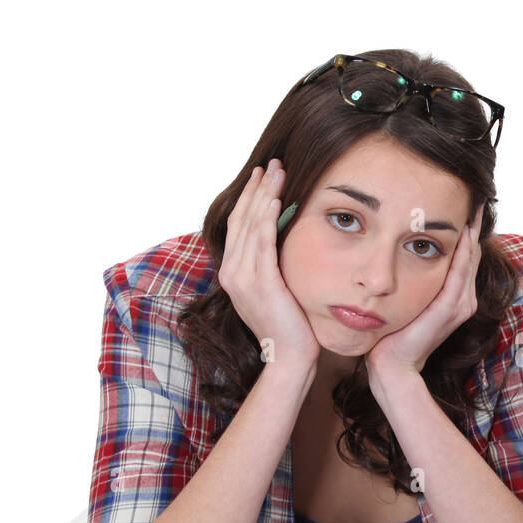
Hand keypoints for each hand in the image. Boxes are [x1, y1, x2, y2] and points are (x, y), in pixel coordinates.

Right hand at [216, 158, 320, 372]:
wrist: (289, 358)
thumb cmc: (290, 326)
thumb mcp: (276, 290)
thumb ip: (272, 266)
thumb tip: (283, 242)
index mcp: (234, 273)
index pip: (240, 225)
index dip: (250, 198)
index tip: (264, 176)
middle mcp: (232, 272)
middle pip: (242, 218)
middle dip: (258, 188)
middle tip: (273, 164)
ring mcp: (243, 277)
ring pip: (252, 225)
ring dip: (265, 195)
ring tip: (278, 172)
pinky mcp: (260, 283)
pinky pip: (262, 242)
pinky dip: (267, 218)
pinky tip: (278, 199)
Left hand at [365, 204, 484, 388]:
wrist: (391, 366)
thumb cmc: (392, 334)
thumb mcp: (406, 301)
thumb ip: (411, 279)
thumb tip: (398, 252)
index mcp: (455, 297)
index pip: (464, 255)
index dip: (465, 228)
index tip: (459, 201)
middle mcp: (464, 299)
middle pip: (471, 252)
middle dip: (472, 223)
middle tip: (470, 192)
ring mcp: (460, 304)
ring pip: (469, 258)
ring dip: (471, 230)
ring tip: (470, 204)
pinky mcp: (449, 309)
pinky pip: (460, 272)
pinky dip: (462, 250)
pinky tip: (462, 230)